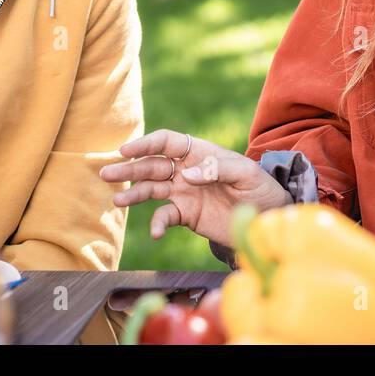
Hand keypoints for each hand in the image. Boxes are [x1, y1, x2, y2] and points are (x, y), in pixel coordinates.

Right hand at [100, 129, 292, 246]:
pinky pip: (165, 217)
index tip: (126, 151)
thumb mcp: (246, 174)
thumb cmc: (260, 187)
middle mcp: (186, 170)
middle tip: (107, 173)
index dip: (145, 144)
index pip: (166, 142)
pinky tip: (156, 232)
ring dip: (133, 194)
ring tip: (116, 201)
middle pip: (151, 165)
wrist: (268, 217)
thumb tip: (186, 174)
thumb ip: (217, 169)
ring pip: (151, 189)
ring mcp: (183, 192)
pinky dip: (158, 224)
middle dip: (129, 168)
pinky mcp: (186, 215)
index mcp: (199, 152)